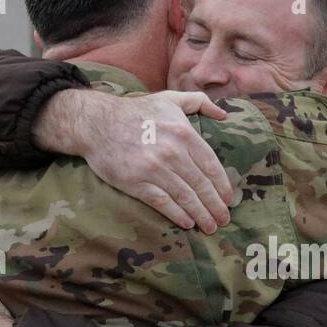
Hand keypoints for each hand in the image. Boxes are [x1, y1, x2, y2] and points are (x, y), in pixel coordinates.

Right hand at [32, 88, 232, 233]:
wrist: (96, 123)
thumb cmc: (136, 112)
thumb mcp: (169, 99)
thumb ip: (198, 102)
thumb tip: (223, 115)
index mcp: (183, 133)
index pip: (211, 165)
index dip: (222, 186)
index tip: (229, 199)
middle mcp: (172, 152)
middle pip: (201, 185)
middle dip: (216, 206)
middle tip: (224, 220)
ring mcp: (154, 169)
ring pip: (185, 197)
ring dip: (201, 215)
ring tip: (210, 227)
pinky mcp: (136, 183)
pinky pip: (163, 203)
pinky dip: (177, 215)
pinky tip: (187, 223)